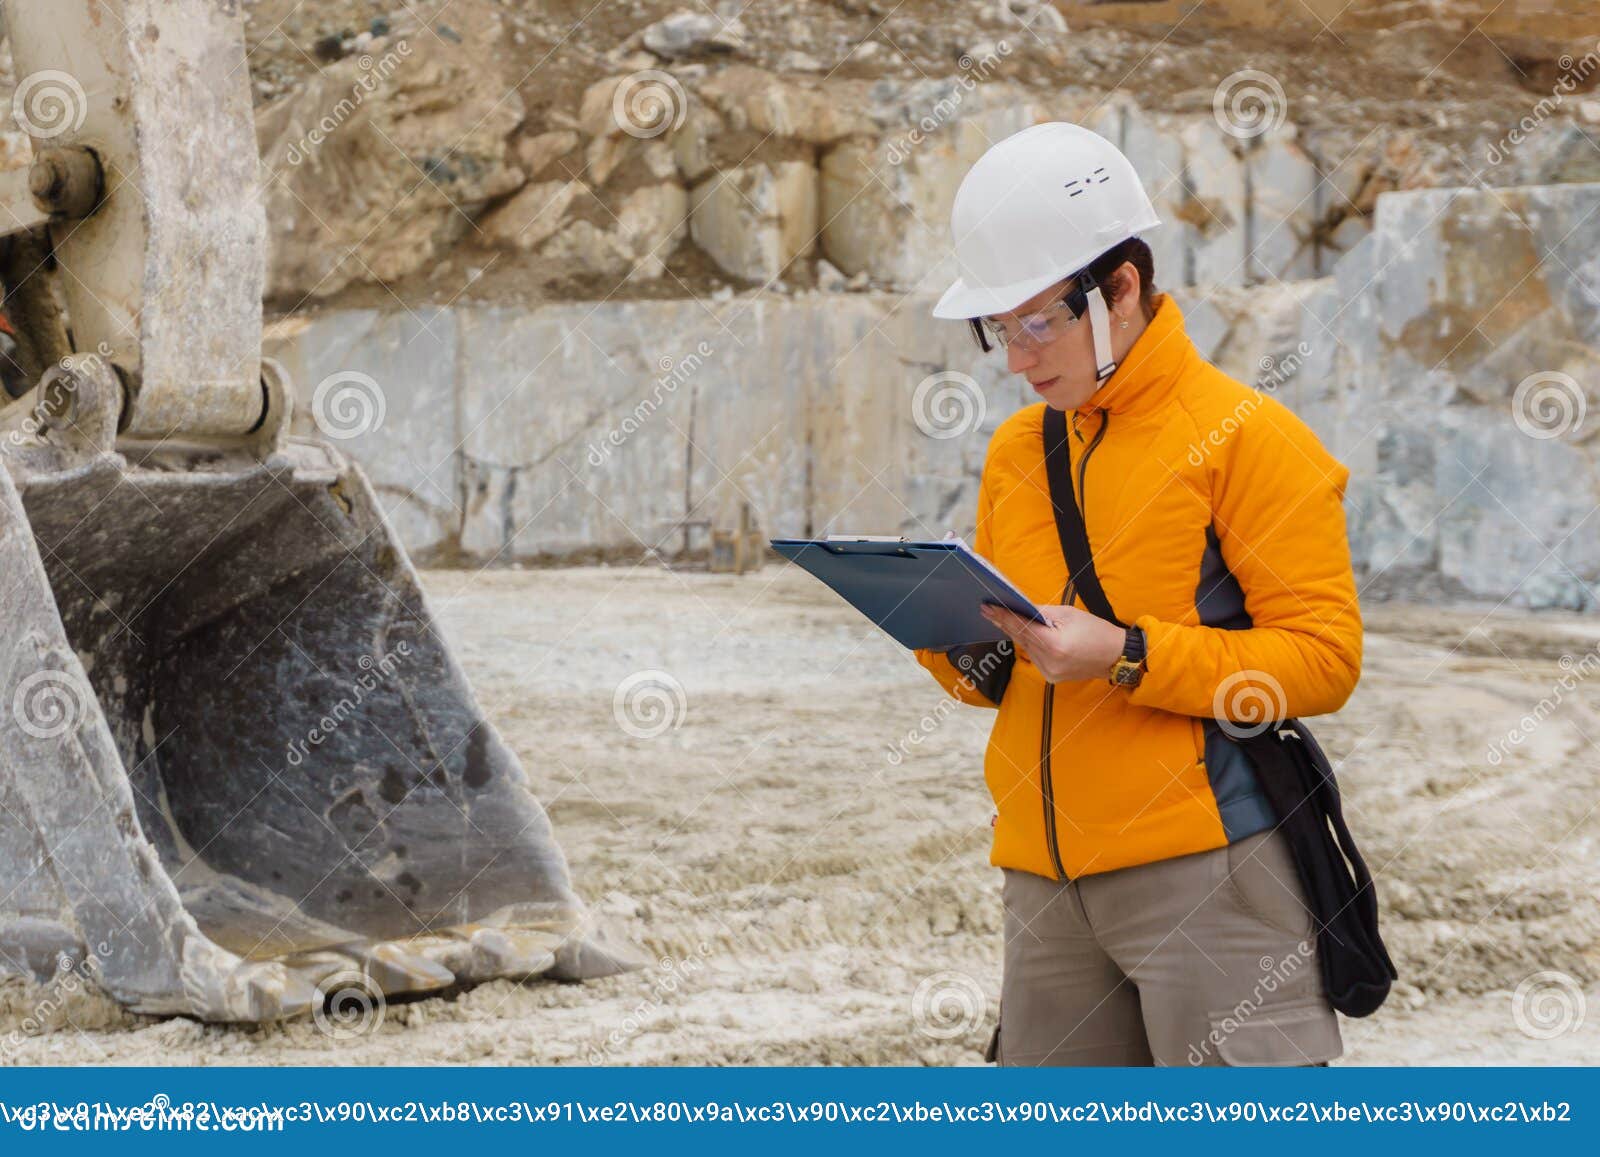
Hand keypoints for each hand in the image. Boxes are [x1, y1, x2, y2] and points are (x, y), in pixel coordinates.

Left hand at [979, 602, 1126, 683]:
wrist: (1115, 657)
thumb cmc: (1096, 631)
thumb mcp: (1069, 614)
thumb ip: (1042, 613)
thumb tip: (1020, 607)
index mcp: (1055, 645)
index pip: (1022, 628)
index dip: (1004, 616)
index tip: (989, 607)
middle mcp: (1049, 662)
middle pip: (1021, 639)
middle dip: (1004, 623)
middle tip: (987, 610)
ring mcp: (1049, 672)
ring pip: (1026, 649)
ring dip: (1015, 634)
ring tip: (1000, 618)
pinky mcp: (1051, 677)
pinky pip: (1034, 657)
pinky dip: (1028, 645)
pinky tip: (1019, 634)